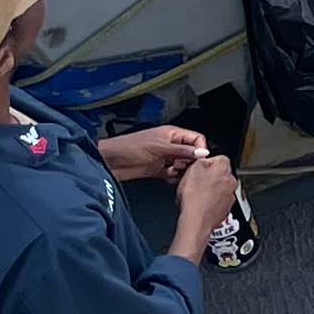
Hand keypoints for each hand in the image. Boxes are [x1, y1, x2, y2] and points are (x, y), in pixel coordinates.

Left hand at [95, 123, 209, 184]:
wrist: (110, 161)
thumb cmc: (130, 147)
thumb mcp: (160, 147)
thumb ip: (182, 151)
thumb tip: (203, 153)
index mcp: (172, 134)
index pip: (196, 139)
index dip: (200, 149)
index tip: (200, 161)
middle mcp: (169, 145)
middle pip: (190, 153)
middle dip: (192, 162)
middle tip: (190, 171)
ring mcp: (163, 158)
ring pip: (182, 165)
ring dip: (183, 172)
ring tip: (180, 176)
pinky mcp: (157, 170)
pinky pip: (171, 174)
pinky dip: (173, 178)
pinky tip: (171, 180)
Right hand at [171, 153, 241, 254]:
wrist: (196, 221)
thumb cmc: (194, 197)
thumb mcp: (193, 168)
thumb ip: (201, 160)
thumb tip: (204, 159)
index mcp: (224, 166)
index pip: (217, 158)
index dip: (205, 164)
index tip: (198, 169)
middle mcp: (231, 180)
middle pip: (219, 173)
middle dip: (209, 177)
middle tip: (196, 182)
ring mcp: (230, 195)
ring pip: (220, 187)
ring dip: (211, 190)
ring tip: (198, 195)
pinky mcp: (227, 207)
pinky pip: (219, 200)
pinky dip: (212, 201)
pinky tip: (201, 203)